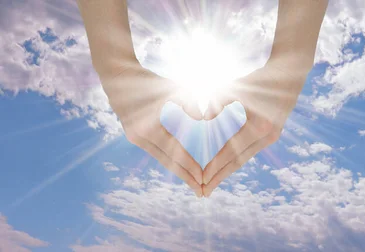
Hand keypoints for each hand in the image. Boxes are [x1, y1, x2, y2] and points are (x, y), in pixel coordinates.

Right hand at [100, 65, 204, 195]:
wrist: (118, 77)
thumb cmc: (150, 81)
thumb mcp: (173, 90)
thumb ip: (189, 106)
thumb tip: (203, 121)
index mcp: (150, 127)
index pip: (175, 152)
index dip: (190, 166)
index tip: (204, 177)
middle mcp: (140, 137)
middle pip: (168, 162)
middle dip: (186, 177)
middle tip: (201, 191)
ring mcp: (135, 138)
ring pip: (162, 159)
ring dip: (178, 170)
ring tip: (194, 183)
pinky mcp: (134, 136)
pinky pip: (155, 152)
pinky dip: (169, 160)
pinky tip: (180, 167)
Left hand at [201, 63, 307, 196]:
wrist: (287, 77)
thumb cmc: (257, 80)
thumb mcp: (235, 91)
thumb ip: (217, 107)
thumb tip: (203, 121)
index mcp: (258, 126)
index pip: (231, 151)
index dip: (215, 165)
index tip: (201, 177)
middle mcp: (267, 136)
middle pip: (238, 161)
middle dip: (219, 176)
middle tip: (203, 192)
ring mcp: (272, 137)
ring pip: (245, 158)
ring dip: (227, 171)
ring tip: (212, 183)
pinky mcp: (272, 136)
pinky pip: (250, 151)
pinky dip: (236, 160)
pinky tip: (225, 167)